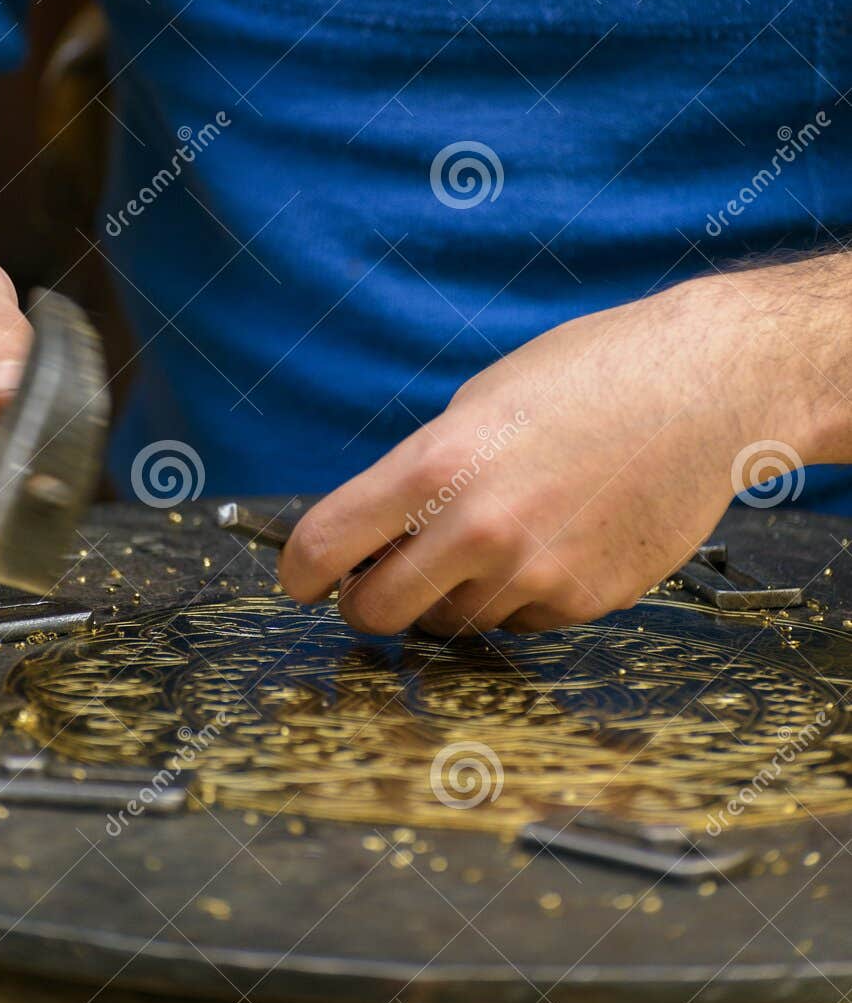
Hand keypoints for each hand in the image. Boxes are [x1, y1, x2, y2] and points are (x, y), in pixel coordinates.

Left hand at [279, 275, 826, 635]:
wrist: (702, 388)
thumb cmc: (586, 378)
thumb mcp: (479, 404)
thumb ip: (420, 474)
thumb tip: (372, 534)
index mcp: (434, 466)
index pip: (325, 546)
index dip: (299, 572)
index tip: (300, 580)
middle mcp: (477, 530)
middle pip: (377, 613)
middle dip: (369, 602)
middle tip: (378, 583)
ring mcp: (533, 573)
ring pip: (451, 624)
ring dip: (449, 598)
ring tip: (489, 539)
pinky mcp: (583, 601)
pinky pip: (518, 622)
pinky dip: (516, 597)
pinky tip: (549, 543)